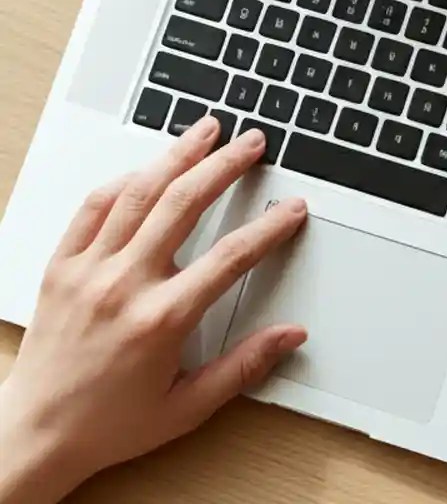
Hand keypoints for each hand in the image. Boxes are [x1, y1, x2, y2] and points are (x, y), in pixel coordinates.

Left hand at [0, 117, 308, 503]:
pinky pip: (92, 208)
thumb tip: (291, 336)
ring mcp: (87, 270)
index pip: (231, 257)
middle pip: (184, 204)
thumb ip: (245, 366)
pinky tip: (147, 168)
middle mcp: (123, 286)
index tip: (292, 209)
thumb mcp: (190, 405)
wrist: (34, 433)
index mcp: (162, 320)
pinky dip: (122, 181)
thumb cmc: (110, 423)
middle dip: (225, 166)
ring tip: (205, 130)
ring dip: (176, 156)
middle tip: (252, 144)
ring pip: (138, 193)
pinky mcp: (60, 266)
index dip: (270, 227)